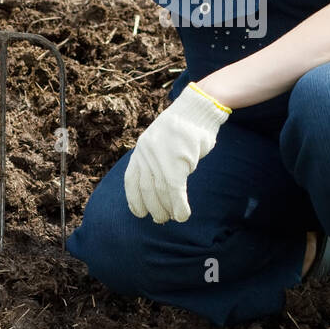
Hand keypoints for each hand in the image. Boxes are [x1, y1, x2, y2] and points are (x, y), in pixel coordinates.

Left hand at [124, 83, 230, 223]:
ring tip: (173, 218)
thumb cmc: (185, 127)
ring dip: (167, 209)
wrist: (198, 109)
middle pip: (146, 189)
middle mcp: (146, 154)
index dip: (134, 199)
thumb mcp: (161, 140)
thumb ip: (156, 159)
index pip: (131, 180)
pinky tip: (183, 215)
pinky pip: (175, 190)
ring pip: (161, 192)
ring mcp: (161, 158)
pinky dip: (179, 206)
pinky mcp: (177, 162)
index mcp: (141, 149)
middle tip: (160, 219)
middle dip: (153, 207)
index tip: (139, 212)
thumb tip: (159, 183)